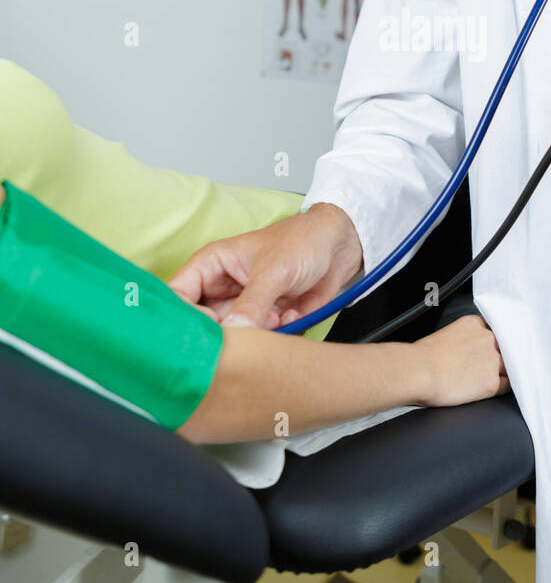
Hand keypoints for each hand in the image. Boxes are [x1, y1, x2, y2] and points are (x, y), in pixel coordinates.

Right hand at [167, 204, 362, 328]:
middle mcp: (221, 289)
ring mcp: (242, 307)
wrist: (340, 247)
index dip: (183, 317)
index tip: (207, 330)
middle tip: (247, 331)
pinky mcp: (263, 321)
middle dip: (223, 332)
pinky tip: (291, 315)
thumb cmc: (302, 241)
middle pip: (200, 323)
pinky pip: (258, 341)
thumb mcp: (274, 270)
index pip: (177, 295)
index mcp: (210, 266)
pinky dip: (275, 334)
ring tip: (276, 315)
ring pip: (230, 336)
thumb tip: (233, 333)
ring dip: (254, 334)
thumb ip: (252, 303)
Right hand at [416, 313, 509, 406]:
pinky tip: (489, 390)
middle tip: (487, 368)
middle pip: (505, 348)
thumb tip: (468, 352)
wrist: (417, 372)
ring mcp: (492, 361)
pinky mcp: (491, 383)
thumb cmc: (422, 357)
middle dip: (498, 358)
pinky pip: (506, 386)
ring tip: (487, 380)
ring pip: (509, 367)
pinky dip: (500, 388)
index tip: (487, 352)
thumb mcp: (446, 335)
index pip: (495, 333)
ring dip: (502, 373)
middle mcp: (487, 339)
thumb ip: (464, 339)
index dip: (492, 345)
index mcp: (474, 324)